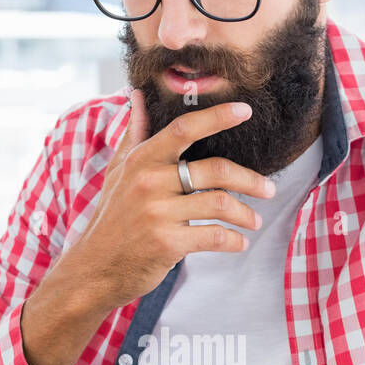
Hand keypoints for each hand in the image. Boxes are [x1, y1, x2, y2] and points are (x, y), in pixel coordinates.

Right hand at [61, 90, 276, 311]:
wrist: (95, 268)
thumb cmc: (111, 218)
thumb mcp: (116, 172)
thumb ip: (133, 135)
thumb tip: (137, 97)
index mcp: (141, 160)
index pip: (183, 130)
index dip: (217, 118)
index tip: (245, 111)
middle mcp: (149, 183)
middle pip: (216, 171)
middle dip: (251, 181)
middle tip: (269, 189)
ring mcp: (158, 214)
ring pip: (220, 204)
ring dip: (246, 214)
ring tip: (255, 220)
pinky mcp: (167, 243)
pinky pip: (214, 236)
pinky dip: (234, 241)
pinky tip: (240, 242)